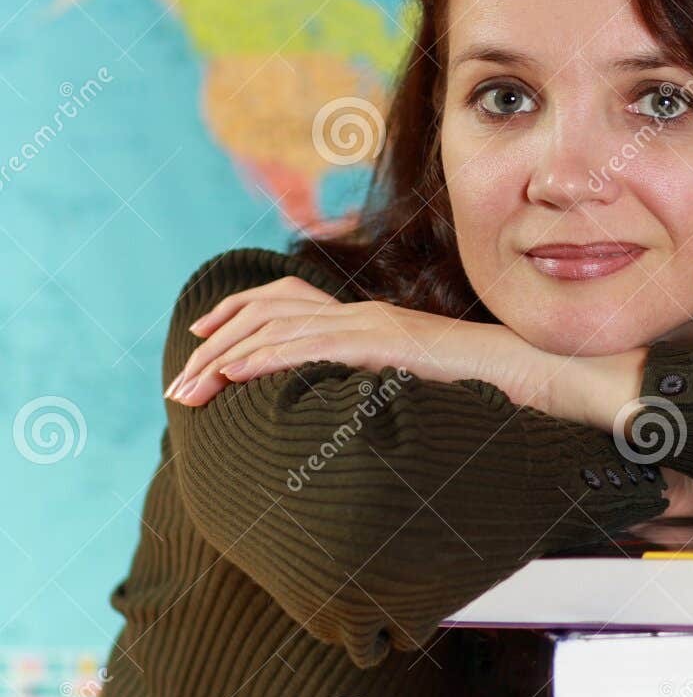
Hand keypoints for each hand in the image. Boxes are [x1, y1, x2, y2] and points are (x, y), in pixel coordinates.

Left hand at [164, 275, 534, 406]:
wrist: (509, 371)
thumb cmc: (466, 382)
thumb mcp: (404, 376)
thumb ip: (370, 376)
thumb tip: (340, 399)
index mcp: (360, 317)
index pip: (282, 298)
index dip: (235, 312)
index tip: (200, 338)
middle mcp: (356, 312)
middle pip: (265, 313)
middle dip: (214, 349)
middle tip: (180, 386)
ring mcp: (366, 325)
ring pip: (275, 331)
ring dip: (225, 361)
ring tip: (191, 389)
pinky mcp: (377, 344)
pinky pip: (308, 346)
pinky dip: (265, 358)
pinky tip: (235, 375)